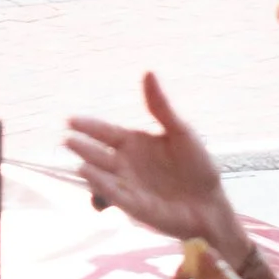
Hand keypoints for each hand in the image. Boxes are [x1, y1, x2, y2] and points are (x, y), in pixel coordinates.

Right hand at [65, 73, 235, 249]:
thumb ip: (160, 106)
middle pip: (98, 153)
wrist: (211, 202)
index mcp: (134, 143)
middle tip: (68, 139)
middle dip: (82, 147)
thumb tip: (148, 72)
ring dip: (89, 168)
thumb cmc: (197, 166)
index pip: (105, 132)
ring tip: (80, 162)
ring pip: (101, 175)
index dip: (89, 126)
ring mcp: (127, 185)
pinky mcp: (133, 206)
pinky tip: (92, 177)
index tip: (70, 120)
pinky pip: (114, 194)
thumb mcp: (181, 131)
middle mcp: (125, 163)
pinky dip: (102, 186)